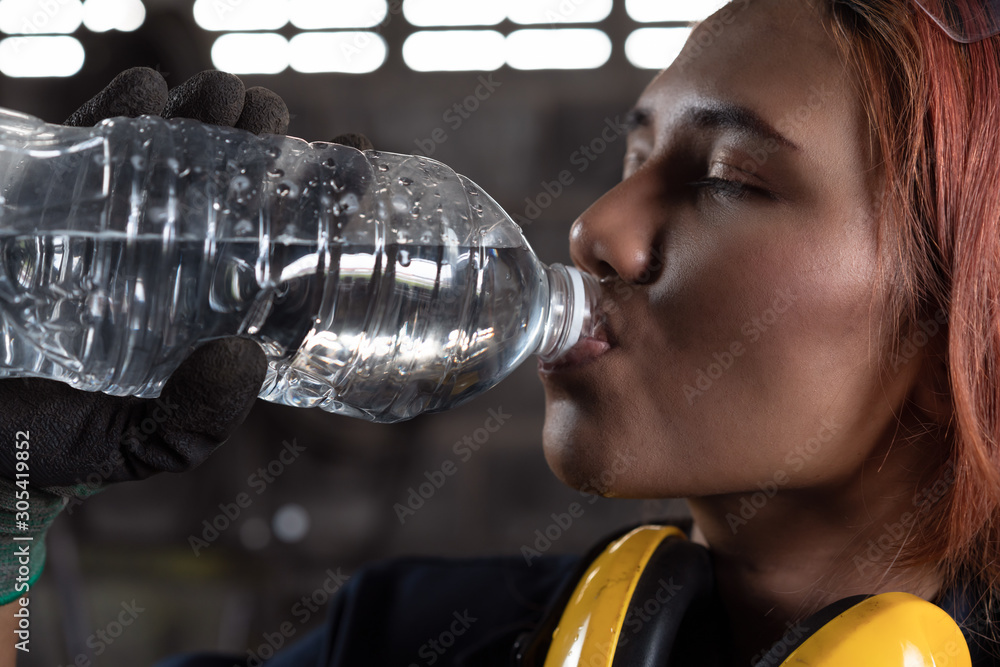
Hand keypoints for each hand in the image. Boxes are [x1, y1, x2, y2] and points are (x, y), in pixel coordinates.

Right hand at [0, 68, 295, 602]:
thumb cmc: (32, 438)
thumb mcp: (121, 447)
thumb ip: (185, 426)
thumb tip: (245, 359)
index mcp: (201, 313)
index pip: (276, 253)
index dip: (320, 208)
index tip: (355, 168)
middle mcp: (167, 262)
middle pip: (231, 189)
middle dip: (261, 145)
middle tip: (275, 120)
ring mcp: (109, 226)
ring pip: (173, 156)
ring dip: (206, 116)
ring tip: (227, 97)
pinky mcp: (50, 199)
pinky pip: (90, 143)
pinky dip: (120, 111)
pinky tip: (147, 89)